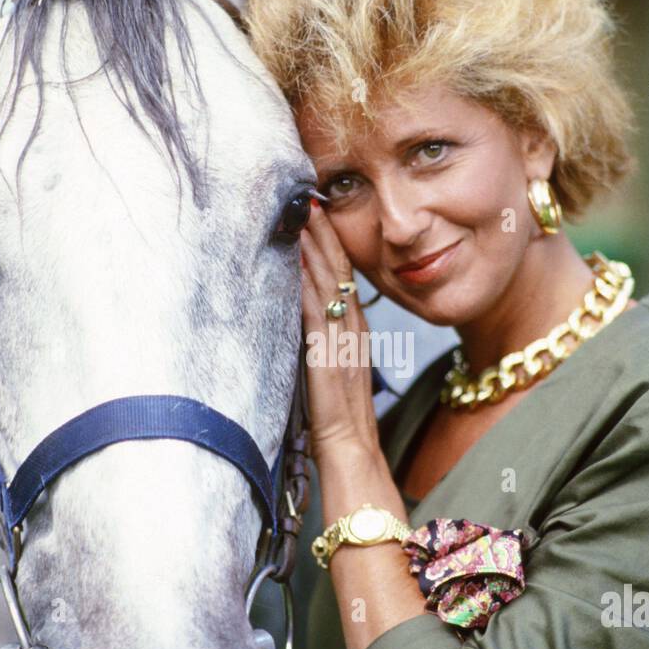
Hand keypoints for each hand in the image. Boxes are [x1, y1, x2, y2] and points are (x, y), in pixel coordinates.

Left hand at [300, 201, 379, 463]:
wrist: (350, 448)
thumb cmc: (338, 416)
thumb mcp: (335, 366)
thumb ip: (323, 339)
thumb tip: (304, 316)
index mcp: (354, 330)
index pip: (344, 276)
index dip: (332, 243)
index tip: (319, 214)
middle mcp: (351, 329)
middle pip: (339, 271)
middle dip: (324, 234)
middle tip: (311, 200)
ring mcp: (339, 341)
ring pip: (328, 284)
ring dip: (314, 249)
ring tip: (303, 217)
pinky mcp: (324, 356)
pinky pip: (313, 313)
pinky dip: (304, 285)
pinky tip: (294, 262)